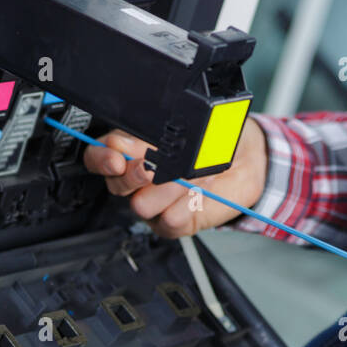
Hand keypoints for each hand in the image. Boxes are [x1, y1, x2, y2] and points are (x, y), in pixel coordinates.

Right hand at [82, 116, 267, 237]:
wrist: (248, 160)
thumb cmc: (216, 138)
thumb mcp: (196, 123)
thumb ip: (166, 129)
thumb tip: (143, 138)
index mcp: (133, 149)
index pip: (98, 156)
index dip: (102, 158)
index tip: (116, 157)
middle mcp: (138, 180)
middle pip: (115, 184)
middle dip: (135, 174)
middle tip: (154, 167)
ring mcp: (154, 203)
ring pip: (141, 205)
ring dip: (169, 188)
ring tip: (192, 175)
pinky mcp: (173, 223)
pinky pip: (169, 221)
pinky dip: (188, 204)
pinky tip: (201, 192)